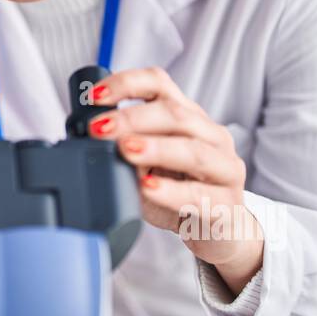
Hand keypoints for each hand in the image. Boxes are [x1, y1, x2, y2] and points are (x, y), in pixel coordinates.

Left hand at [86, 67, 263, 294]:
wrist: (217, 231)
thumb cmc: (178, 191)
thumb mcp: (146, 165)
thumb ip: (124, 149)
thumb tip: (90, 142)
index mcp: (188, 116)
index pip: (159, 83)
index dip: (126, 84)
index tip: (94, 97)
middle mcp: (211, 135)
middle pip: (176, 114)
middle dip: (132, 119)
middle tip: (99, 128)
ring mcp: (224, 168)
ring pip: (194, 151)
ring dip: (155, 148)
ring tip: (126, 150)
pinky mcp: (226, 204)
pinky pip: (198, 195)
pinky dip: (170, 191)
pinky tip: (148, 187)